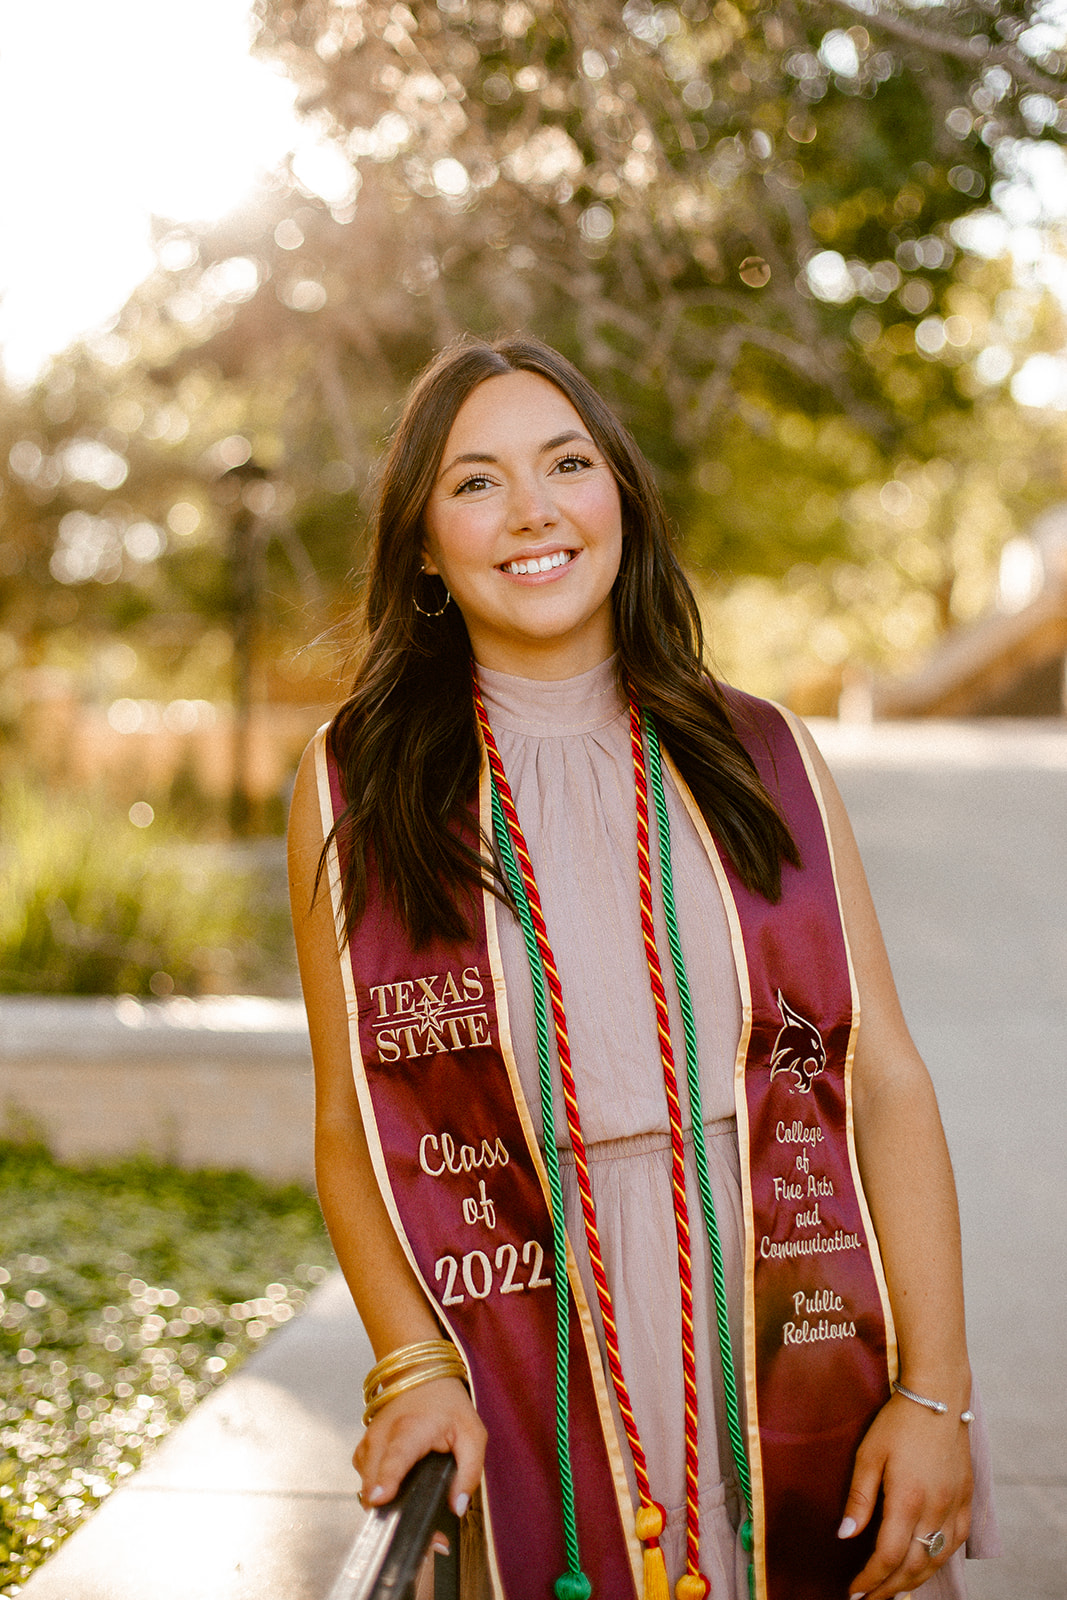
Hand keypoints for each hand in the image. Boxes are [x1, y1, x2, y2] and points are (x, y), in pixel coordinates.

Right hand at [353, 1376, 486, 1521]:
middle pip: (374, 1483)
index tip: (379, 1498)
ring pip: (367, 1486)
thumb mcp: (472, 1433)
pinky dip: (380, 1492)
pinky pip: (365, 1480)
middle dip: (393, 1513)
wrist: (420, 1375)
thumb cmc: (447, 1405)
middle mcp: (382, 1436)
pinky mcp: (364, 1451)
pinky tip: (399, 1492)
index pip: (394, 1458)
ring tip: (417, 1517)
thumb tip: (457, 1507)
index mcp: (410, 1429)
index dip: (386, 1479)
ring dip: (386, 1506)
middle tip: (428, 1537)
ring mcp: (369, 1443)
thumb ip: (469, 1471)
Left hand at [838, 1391, 972, 1598]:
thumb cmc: (898, 1422)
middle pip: (913, 1566)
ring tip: (892, 1590)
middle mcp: (936, 1509)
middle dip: (889, 1588)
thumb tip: (845, 1535)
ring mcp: (955, 1507)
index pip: (888, 1556)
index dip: (870, 1580)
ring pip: (936, 1559)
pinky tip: (924, 1564)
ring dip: (914, 1580)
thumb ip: (859, 1498)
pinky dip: (937, 1561)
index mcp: (907, 1499)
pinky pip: (955, 1543)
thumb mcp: (869, 1454)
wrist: (939, 1396)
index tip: (854, 1593)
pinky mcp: (967, 1500)